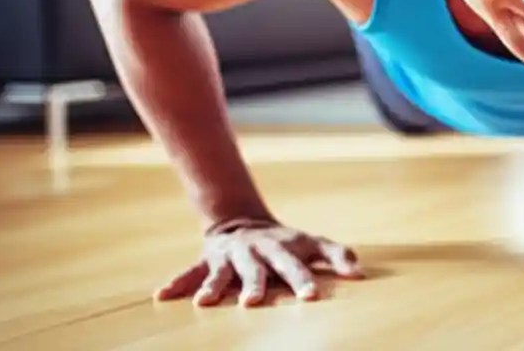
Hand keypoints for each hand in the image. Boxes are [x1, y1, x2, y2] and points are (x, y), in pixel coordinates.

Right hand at [155, 220, 364, 306]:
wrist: (240, 220)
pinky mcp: (206, 261)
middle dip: (255, 285)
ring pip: (220, 273)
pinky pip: (189, 272)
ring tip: (204, 303)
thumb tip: (361, 273)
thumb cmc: (285, 241)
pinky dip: (177, 284)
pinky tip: (162, 295)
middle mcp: (253, 252)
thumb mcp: (311, 243)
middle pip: (256, 270)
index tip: (311, 298)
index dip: (302, 280)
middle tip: (254, 304)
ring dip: (213, 287)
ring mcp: (228, 257)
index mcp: (280, 248)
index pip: (294, 265)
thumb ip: (337, 255)